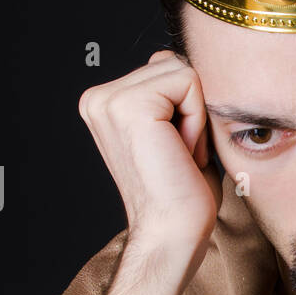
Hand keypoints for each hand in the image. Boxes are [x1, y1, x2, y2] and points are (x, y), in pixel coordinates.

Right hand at [78, 50, 222, 248]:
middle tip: (180, 155)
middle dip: (192, 109)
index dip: (187, 108)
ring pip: (183, 70)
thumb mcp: (175, 131)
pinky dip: (197, 119)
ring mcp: (108, 100)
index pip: (165, 68)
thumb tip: (185, 61)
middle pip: (174, 64)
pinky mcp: (128, 105)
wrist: (173, 233)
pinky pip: (189, 81)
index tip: (177, 151)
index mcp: (105, 103)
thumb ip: (172, 96)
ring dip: (195, 116)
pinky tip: (182, 153)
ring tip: (180, 154)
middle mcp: (98, 98)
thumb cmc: (183, 194)